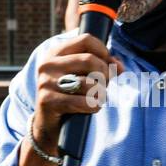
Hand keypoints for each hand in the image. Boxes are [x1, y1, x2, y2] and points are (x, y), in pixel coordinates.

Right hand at [29, 32, 125, 146]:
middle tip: (105, 85)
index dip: (103, 52)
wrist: (48, 125)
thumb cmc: (70, 96)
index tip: (107, 65)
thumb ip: (103, 66)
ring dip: (100, 93)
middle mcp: (48, 64)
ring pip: (89, 82)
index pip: (86, 40)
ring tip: (97, 98)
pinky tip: (92, 107)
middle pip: (90, 60)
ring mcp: (46, 82)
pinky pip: (83, 101)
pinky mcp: (47, 100)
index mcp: (55, 52)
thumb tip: (119, 66)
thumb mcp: (84, 76)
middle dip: (105, 74)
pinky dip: (94, 106)